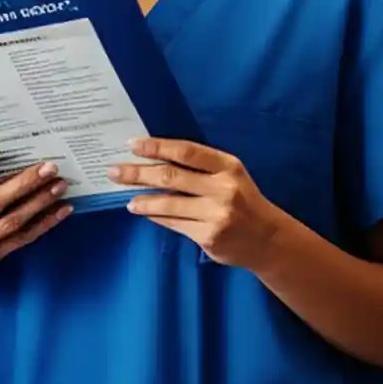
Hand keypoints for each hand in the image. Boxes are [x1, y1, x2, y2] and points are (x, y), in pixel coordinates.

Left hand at [108, 137, 287, 270]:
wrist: (268, 239)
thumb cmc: (243, 199)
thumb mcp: (230, 175)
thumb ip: (201, 167)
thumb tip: (155, 158)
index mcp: (228, 166)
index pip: (186, 152)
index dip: (156, 147)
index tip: (132, 144)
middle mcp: (223, 189)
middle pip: (170, 177)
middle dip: (137, 173)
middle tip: (114, 171)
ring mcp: (215, 215)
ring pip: (168, 204)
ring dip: (142, 201)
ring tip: (127, 199)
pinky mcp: (208, 237)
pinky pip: (174, 224)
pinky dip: (156, 217)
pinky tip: (145, 212)